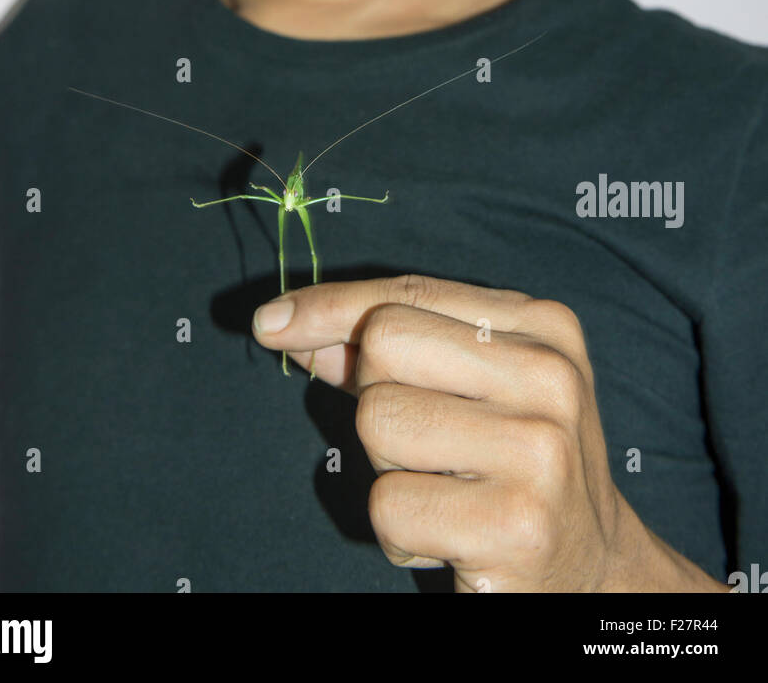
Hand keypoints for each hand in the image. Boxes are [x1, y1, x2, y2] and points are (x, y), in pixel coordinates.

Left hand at [252, 274, 729, 592]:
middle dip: (376, 397)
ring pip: (378, 422)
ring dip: (389, 469)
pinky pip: (388, 504)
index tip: (270, 321)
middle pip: (383, 347)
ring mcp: (539, 452)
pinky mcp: (515, 526)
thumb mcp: (469, 387)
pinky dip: (399, 531)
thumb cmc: (513, 465)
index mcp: (543, 327)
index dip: (329, 306)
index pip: (407, 294)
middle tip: (426, 444)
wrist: (594, 571)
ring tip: (444, 490)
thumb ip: (389, 349)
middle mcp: (550, 378)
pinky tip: (449, 534)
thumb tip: (287, 327)